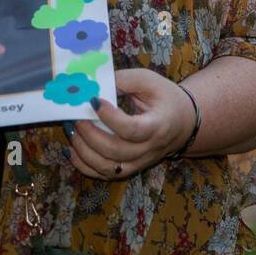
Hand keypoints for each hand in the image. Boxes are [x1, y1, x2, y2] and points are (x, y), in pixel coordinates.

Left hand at [67, 68, 195, 180]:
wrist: (184, 122)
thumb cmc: (165, 97)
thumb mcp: (148, 80)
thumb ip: (122, 80)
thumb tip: (92, 84)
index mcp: (158, 126)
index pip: (132, 129)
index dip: (110, 118)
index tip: (93, 100)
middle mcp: (150, 149)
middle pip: (116, 151)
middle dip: (90, 134)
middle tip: (75, 116)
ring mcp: (140, 162)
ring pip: (108, 168)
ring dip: (84, 152)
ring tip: (71, 130)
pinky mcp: (130, 168)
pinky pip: (105, 175)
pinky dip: (84, 166)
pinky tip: (71, 150)